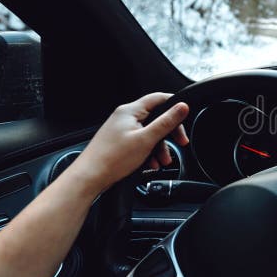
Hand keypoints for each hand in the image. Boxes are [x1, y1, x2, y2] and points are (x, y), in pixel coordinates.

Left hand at [69, 93, 189, 192]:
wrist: (90, 177)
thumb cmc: (112, 159)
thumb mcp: (147, 139)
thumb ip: (166, 122)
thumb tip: (182, 107)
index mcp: (130, 111)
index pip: (159, 98)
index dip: (175, 106)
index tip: (186, 117)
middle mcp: (125, 117)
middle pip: (156, 118)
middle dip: (169, 133)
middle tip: (180, 142)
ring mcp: (122, 129)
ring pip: (149, 133)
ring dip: (160, 147)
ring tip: (163, 161)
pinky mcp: (120, 142)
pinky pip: (141, 142)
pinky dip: (149, 152)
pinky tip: (151, 163)